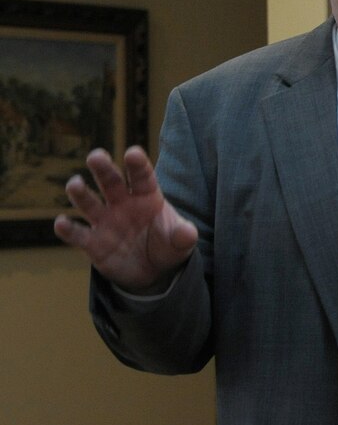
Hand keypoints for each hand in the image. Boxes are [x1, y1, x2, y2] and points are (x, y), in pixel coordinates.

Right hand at [53, 146, 197, 292]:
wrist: (153, 272)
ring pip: (89, 202)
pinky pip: (77, 234)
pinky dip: (67, 229)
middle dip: (103, 168)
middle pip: (111, 181)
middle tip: (96, 156)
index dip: (137, 164)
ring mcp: (105, 221)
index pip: (142, 177)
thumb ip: (182, 236)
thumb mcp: (180, 243)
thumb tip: (189, 233)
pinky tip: (62, 223)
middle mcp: (122, 203)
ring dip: (80, 193)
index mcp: (147, 197)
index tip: (133, 153)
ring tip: (75, 184)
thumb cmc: (167, 246)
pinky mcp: (92, 242)